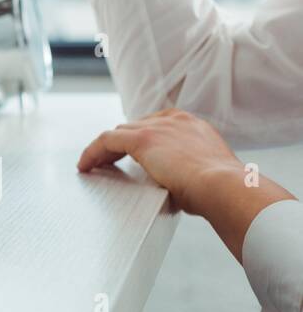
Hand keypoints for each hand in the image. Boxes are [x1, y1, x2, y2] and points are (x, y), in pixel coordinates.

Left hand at [78, 108, 294, 260]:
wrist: (226, 188)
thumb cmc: (222, 190)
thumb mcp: (206, 173)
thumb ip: (189, 170)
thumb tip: (179, 185)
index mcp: (193, 125)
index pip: (157, 126)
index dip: (141, 138)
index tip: (131, 154)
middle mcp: (174, 120)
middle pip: (135, 127)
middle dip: (120, 144)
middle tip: (108, 162)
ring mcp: (157, 128)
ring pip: (118, 134)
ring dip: (103, 151)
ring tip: (92, 165)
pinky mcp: (141, 140)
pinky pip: (106, 141)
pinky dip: (93, 152)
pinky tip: (85, 167)